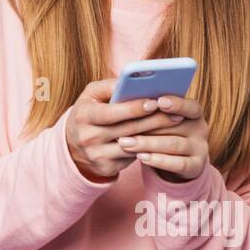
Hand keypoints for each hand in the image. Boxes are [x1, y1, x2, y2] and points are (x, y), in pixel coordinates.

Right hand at [65, 78, 188, 181]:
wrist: (74, 145)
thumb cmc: (89, 112)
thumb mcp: (91, 95)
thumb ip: (109, 86)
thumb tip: (131, 81)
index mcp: (84, 115)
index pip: (111, 113)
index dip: (134, 108)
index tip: (155, 101)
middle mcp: (88, 137)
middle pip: (128, 129)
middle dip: (154, 120)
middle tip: (176, 112)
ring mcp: (98, 155)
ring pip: (134, 146)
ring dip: (157, 135)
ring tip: (174, 123)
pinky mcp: (107, 168)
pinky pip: (133, 158)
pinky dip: (150, 148)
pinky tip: (164, 139)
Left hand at [115, 94, 209, 181]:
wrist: (177, 161)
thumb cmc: (162, 132)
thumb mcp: (160, 119)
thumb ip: (152, 108)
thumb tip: (130, 95)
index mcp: (194, 113)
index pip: (190, 106)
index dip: (176, 103)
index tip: (159, 101)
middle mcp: (200, 129)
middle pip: (175, 125)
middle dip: (148, 125)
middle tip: (124, 125)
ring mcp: (200, 148)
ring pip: (173, 144)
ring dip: (147, 143)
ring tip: (125, 142)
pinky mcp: (196, 167)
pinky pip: (178, 164)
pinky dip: (158, 160)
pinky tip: (140, 157)